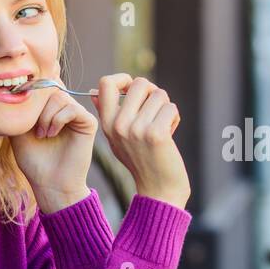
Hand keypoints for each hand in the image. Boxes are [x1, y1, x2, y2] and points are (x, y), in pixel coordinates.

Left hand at [9, 83, 97, 212]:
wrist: (49, 184)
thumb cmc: (33, 160)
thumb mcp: (19, 130)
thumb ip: (21, 108)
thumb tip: (20, 86)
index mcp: (50, 108)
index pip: (43, 85)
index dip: (32, 93)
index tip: (24, 114)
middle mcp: (65, 108)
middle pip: (51, 88)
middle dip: (38, 107)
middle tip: (34, 130)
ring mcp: (77, 114)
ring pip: (60, 97)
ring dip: (46, 116)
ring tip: (42, 135)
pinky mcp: (88, 122)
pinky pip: (72, 108)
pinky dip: (58, 119)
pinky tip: (52, 134)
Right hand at [92, 74, 190, 209]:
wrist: (158, 189)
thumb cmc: (140, 161)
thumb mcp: (116, 139)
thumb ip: (107, 115)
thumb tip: (95, 92)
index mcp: (106, 124)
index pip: (106, 83)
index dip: (124, 79)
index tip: (133, 89)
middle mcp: (118, 126)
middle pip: (139, 83)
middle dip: (152, 93)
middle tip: (154, 110)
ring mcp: (136, 130)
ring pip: (159, 95)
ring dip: (165, 108)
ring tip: (161, 127)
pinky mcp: (156, 134)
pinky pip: (170, 108)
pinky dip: (174, 118)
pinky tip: (169, 134)